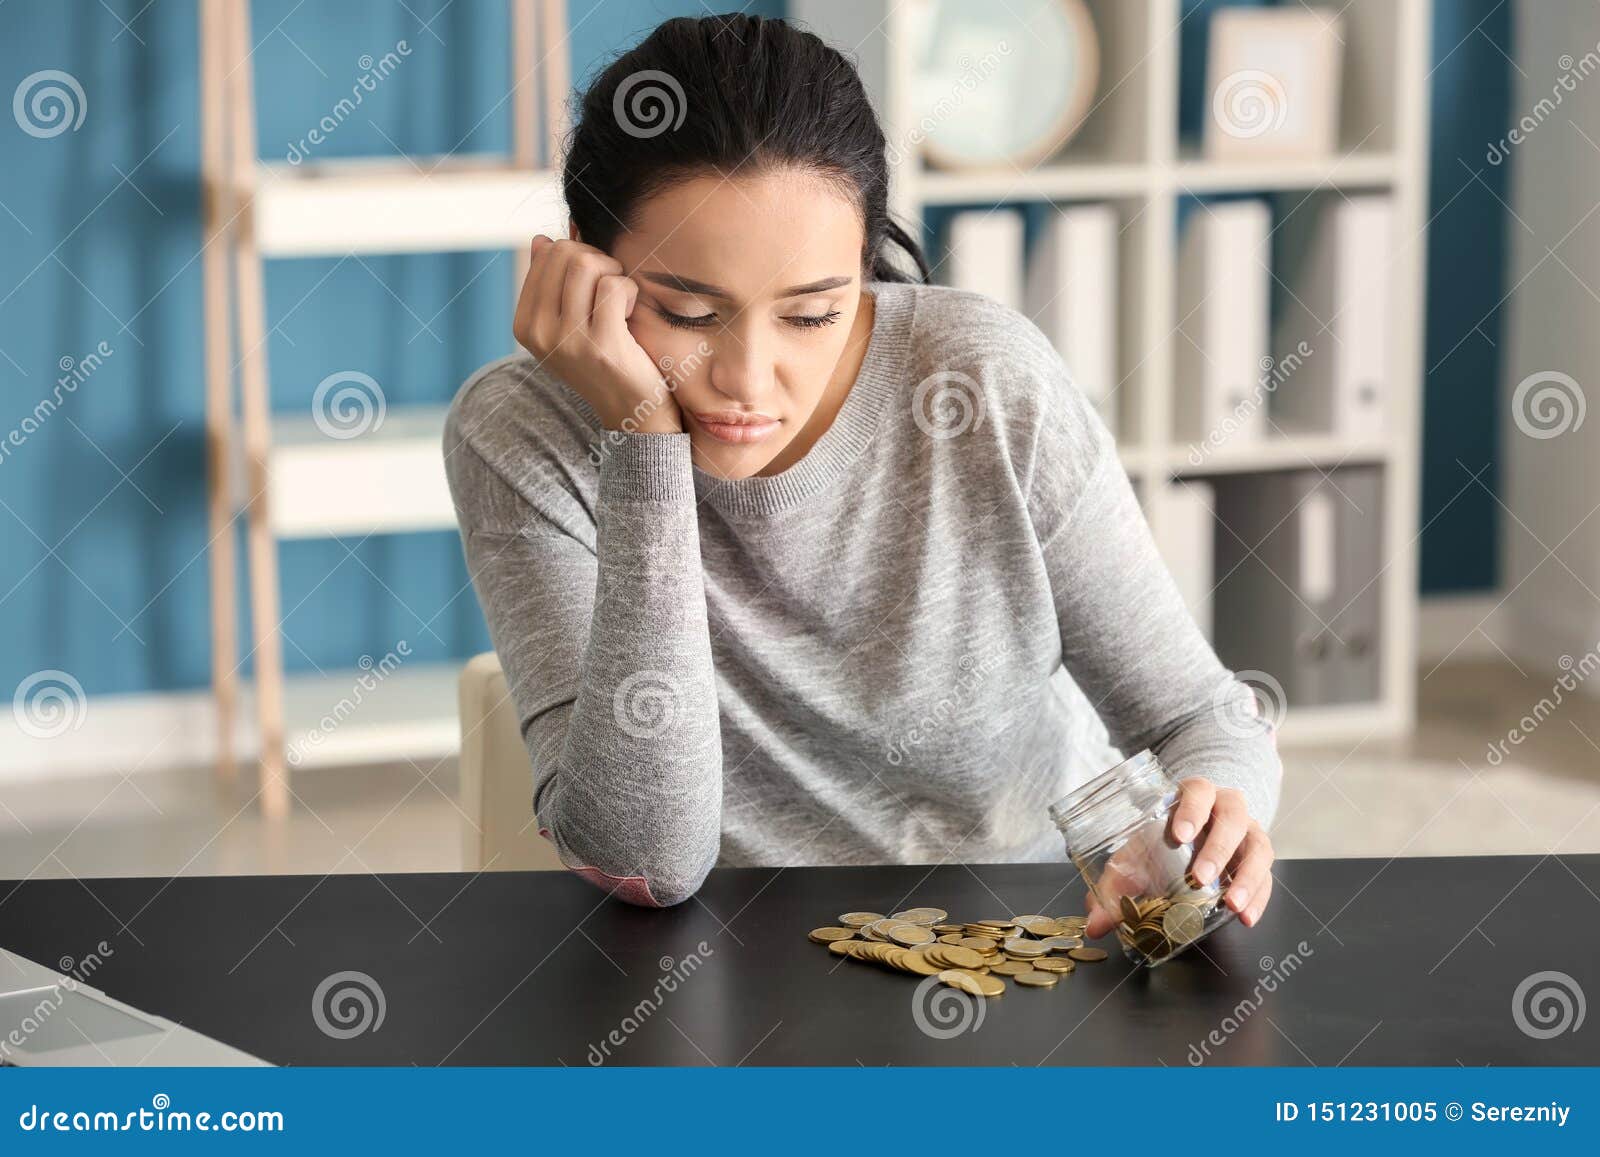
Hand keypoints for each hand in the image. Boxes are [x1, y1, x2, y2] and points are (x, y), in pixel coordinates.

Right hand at [513, 234, 680, 433]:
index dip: (578, 254)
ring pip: (586, 264)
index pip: (546, 253)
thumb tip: (542, 240)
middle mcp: (539, 333)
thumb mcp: (568, 323)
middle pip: (565, 253)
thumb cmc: (603, 358)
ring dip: (613, 271)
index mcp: (525, 324)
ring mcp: (567, 340)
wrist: (631, 410)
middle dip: (596, 258)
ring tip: (620, 297)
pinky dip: (629, 290)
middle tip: (611, 285)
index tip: (593, 282)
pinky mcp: (600, 345)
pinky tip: (630, 312)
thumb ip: (553, 282)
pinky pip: (613, 286)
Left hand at [1083, 776, 1273, 937]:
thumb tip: (1093, 924)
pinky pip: (1267, 875)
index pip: (1198, 790)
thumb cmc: (1165, 838)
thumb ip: (1116, 883)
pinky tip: (1246, 917)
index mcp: (1194, 795)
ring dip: (1247, 876)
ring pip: (1258, 845)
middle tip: (1200, 878)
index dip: (1191, 809)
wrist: (1198, 830)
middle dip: (1217, 848)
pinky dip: (1259, 896)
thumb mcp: (1140, 852)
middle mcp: (1226, 807)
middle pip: (1232, 816)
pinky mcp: (1259, 857)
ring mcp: (1248, 831)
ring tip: (1231, 904)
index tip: (1180, 835)